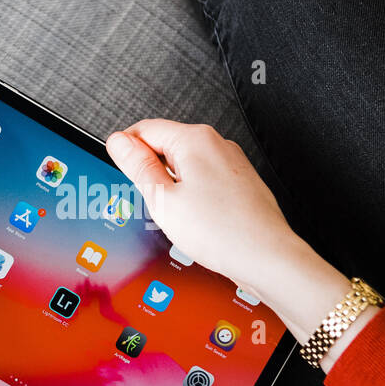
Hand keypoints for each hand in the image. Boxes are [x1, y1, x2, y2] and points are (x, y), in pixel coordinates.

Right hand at [106, 119, 364, 352]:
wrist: (266, 256)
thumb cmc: (222, 232)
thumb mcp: (163, 200)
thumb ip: (137, 166)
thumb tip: (118, 142)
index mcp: (194, 139)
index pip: (144, 129)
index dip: (125, 150)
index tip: (120, 171)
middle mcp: (216, 143)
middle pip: (166, 145)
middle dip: (152, 171)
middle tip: (151, 203)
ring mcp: (231, 161)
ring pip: (186, 164)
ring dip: (173, 185)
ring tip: (179, 216)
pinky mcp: (240, 181)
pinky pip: (205, 178)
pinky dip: (194, 194)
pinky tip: (198, 220)